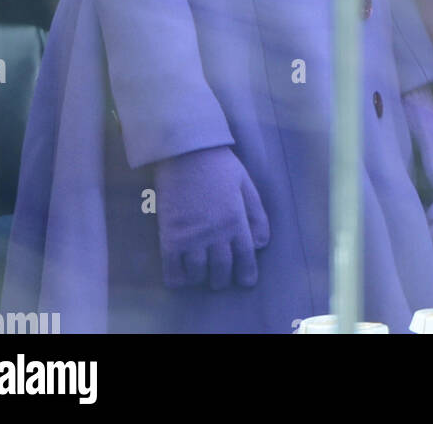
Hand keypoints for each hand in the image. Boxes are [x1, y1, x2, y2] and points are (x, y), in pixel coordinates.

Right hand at [153, 145, 269, 290]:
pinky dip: (177, 279)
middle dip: (222, 279)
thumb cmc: (218, 164)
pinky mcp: (170, 237)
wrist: (185, 151)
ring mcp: (192, 237)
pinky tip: (181, 277)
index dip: (247, 273)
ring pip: (198, 273)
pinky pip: (172, 269)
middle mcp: (216, 233)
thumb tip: (262, 244)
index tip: (246, 281)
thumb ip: (256, 214)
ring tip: (201, 275)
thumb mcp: (245, 184)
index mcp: (236, 219)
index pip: (246, 256)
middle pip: (222, 269)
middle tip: (220, 279)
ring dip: (201, 278)